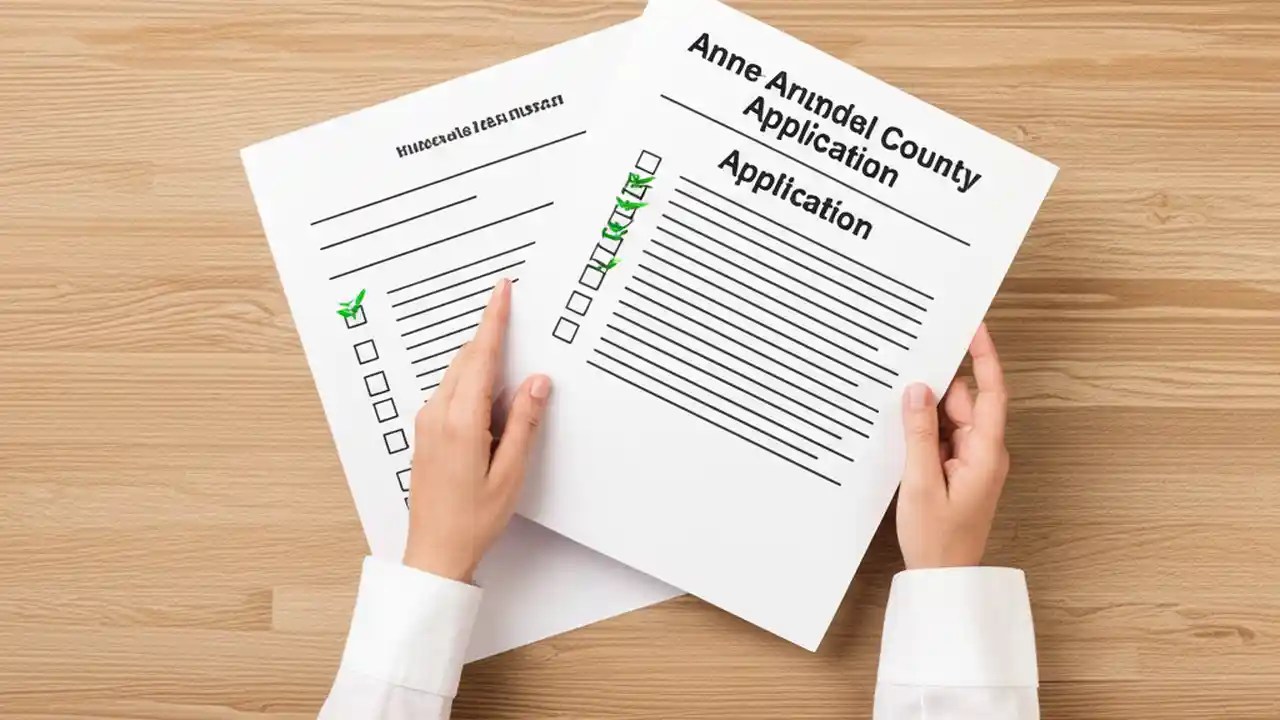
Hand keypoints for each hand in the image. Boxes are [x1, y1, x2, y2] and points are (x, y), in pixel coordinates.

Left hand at [402, 279, 550, 582]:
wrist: (435, 553)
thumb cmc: (472, 520)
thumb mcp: (510, 472)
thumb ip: (524, 422)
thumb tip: (537, 382)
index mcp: (460, 421)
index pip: (481, 356)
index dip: (494, 320)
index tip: (502, 292)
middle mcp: (437, 415)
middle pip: (467, 360)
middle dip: (491, 335)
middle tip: (513, 313)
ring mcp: (426, 423)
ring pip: (457, 375)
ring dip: (482, 362)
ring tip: (511, 368)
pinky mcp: (425, 432)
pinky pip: (450, 393)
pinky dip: (472, 383)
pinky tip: (491, 400)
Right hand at [896, 323, 1009, 569]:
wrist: (943, 578)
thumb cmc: (938, 539)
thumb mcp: (921, 483)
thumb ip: (919, 434)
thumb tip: (918, 391)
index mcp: (986, 453)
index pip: (991, 393)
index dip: (985, 357)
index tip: (975, 328)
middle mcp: (984, 452)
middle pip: (964, 402)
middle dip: (936, 390)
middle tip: (905, 375)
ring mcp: (972, 461)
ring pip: (950, 419)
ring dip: (926, 415)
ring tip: (898, 417)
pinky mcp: (958, 469)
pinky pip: (942, 437)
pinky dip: (924, 432)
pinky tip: (903, 435)